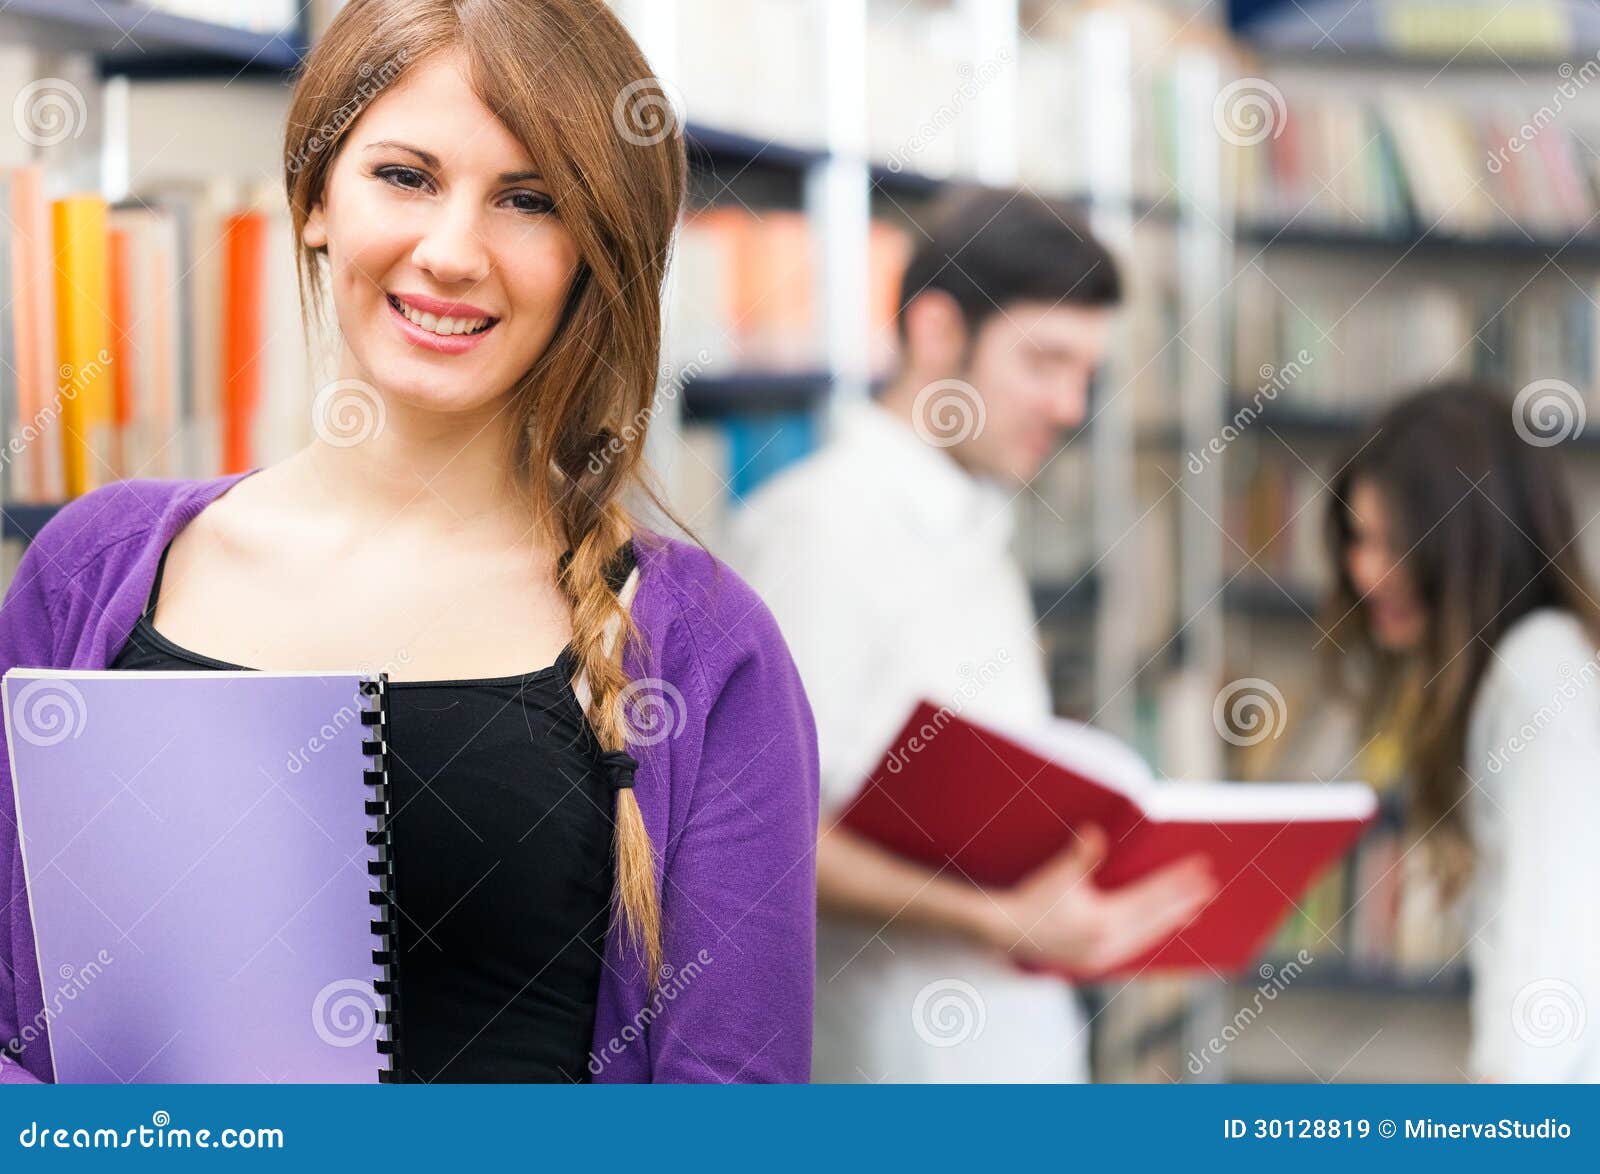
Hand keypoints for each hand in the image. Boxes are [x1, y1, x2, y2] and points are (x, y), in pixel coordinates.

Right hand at [979, 824, 1216, 972]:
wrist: (1004, 931)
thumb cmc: (1029, 900)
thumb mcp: (1056, 874)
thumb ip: (1081, 855)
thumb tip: (1095, 833)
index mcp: (1103, 921)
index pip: (1151, 898)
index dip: (1177, 883)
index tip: (1201, 871)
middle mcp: (1108, 942)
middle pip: (1156, 920)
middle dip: (1184, 902)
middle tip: (1209, 887)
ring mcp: (1102, 956)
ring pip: (1148, 937)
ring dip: (1170, 921)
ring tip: (1192, 908)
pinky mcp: (1093, 962)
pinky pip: (1133, 946)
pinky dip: (1150, 934)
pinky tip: (1158, 927)